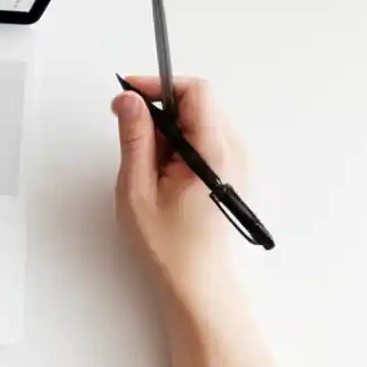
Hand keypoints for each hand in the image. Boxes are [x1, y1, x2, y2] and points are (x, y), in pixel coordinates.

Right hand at [112, 77, 248, 314]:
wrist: (197, 281)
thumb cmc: (170, 245)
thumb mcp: (137, 188)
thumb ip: (135, 138)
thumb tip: (129, 100)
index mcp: (214, 153)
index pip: (196, 91)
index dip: (159, 84)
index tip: (129, 92)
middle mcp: (234, 152)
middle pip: (196, 103)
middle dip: (158, 109)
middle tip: (129, 133)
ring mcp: (237, 161)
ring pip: (197, 120)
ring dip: (167, 130)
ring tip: (148, 165)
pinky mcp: (231, 170)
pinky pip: (203, 139)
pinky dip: (178, 145)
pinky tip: (162, 173)